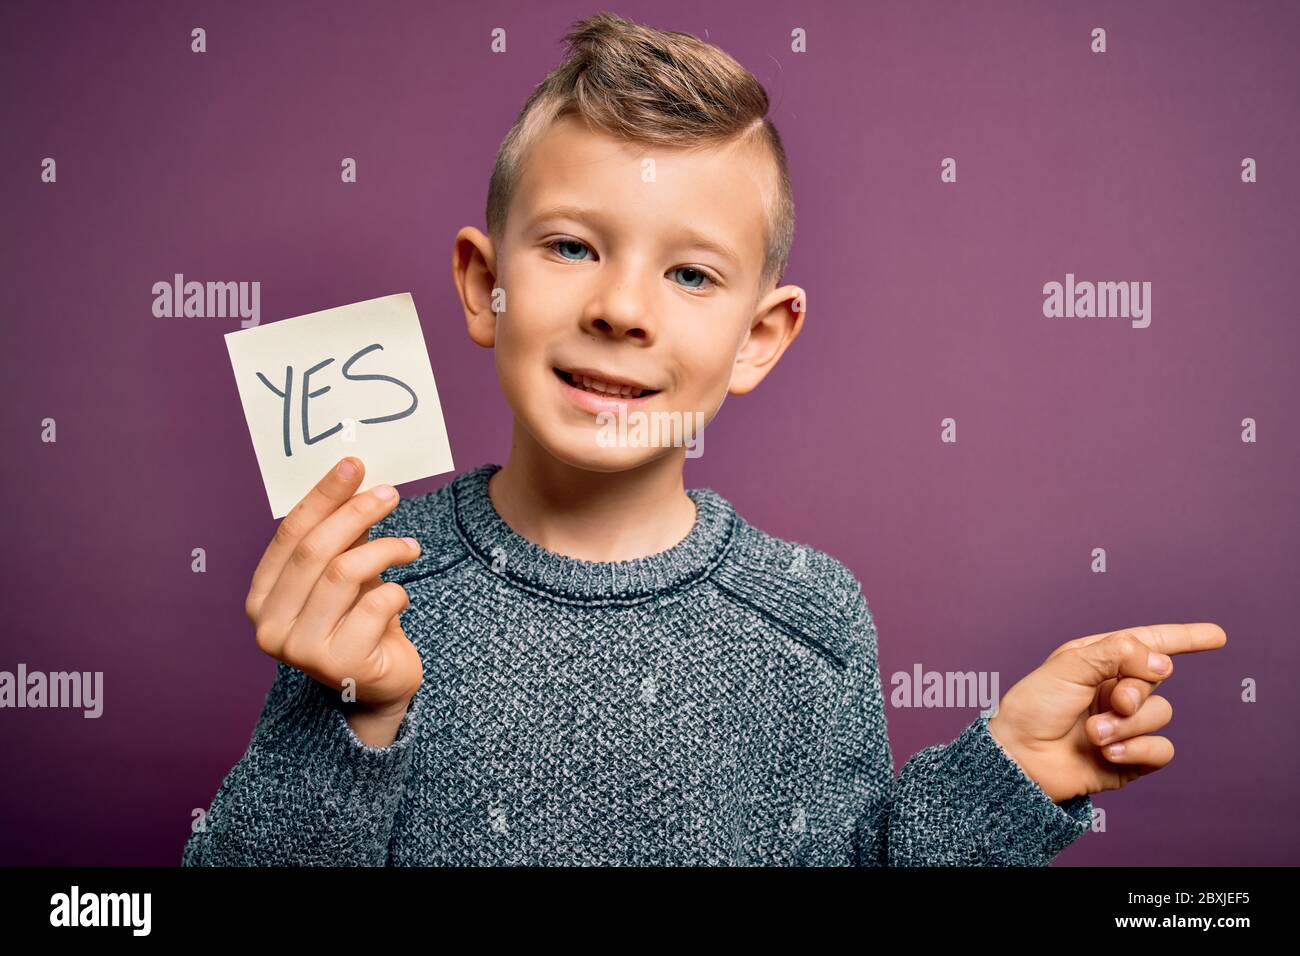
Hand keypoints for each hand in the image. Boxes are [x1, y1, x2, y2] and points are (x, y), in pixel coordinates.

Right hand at [243, 457, 424, 720]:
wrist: (380, 686)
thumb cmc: (359, 623)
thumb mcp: (345, 575)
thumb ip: (342, 537)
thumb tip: (356, 479)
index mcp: (262, 598)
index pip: (289, 535)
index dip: (322, 496)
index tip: (353, 465)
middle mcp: (270, 627)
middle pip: (315, 550)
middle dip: (356, 513)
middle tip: (390, 494)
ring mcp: (301, 651)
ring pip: (344, 573)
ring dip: (385, 550)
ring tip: (411, 548)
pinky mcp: (340, 664)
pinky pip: (375, 605)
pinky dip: (396, 592)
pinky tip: (400, 596)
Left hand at [985, 623, 1226, 803]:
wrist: (1019, 759)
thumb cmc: (1034, 707)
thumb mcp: (1069, 667)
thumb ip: (1117, 654)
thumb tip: (1163, 662)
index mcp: (1100, 660)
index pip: (1149, 643)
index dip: (1184, 638)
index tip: (1218, 635)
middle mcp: (1115, 690)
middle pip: (1156, 680)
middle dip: (1137, 691)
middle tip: (1111, 703)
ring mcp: (1126, 724)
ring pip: (1161, 715)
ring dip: (1129, 724)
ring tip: (1094, 733)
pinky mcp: (1132, 757)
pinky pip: (1162, 750)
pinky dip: (1138, 749)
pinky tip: (1109, 753)